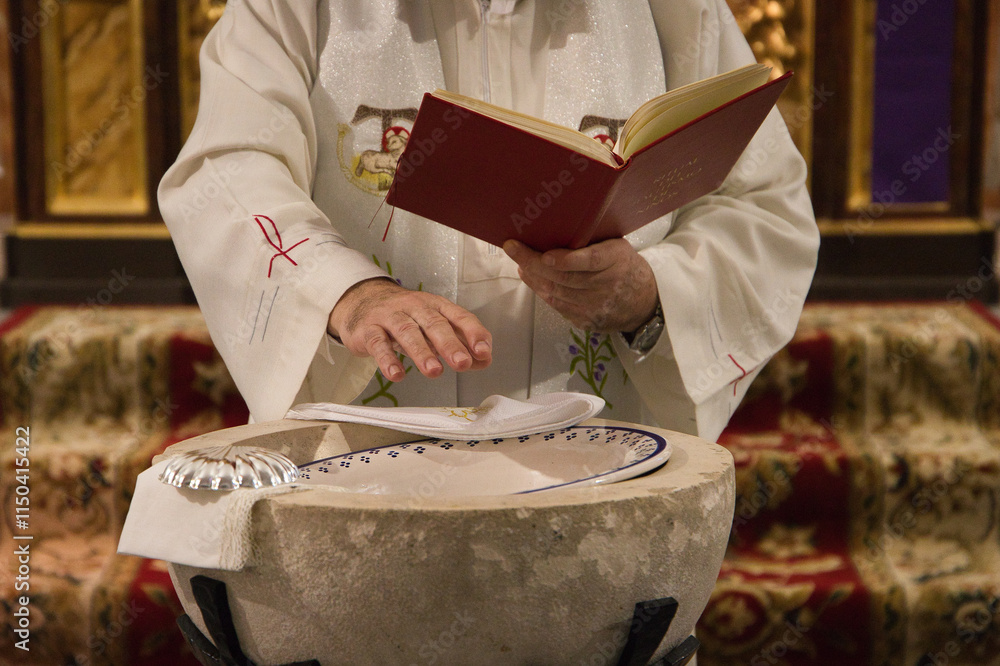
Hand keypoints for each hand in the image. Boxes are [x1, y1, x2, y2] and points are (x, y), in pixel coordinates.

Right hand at [328, 278, 491, 380]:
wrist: (363, 302)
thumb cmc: (406, 317)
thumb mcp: (434, 326)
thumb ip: (460, 343)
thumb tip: (484, 361)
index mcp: (436, 306)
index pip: (459, 316)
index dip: (473, 333)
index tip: (483, 352)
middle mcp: (415, 307)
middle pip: (434, 324)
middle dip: (450, 344)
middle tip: (462, 363)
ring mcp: (390, 316)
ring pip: (407, 332)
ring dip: (422, 352)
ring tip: (434, 371)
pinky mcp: (369, 330)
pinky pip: (378, 344)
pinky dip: (387, 359)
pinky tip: (397, 374)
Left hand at [503, 238, 658, 332]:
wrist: (643, 302)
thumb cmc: (624, 266)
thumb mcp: (618, 247)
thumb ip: (593, 241)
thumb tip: (554, 226)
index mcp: (617, 260)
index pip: (591, 261)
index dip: (567, 260)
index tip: (545, 255)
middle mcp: (606, 286)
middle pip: (565, 277)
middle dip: (534, 262)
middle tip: (512, 248)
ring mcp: (595, 306)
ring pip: (556, 292)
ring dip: (533, 276)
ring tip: (518, 260)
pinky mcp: (586, 320)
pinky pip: (557, 304)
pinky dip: (540, 290)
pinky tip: (530, 277)